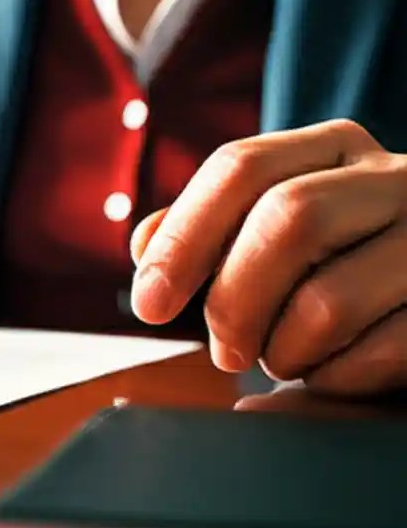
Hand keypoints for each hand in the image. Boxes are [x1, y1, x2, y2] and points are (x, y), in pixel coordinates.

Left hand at [131, 119, 406, 395]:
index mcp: (334, 149)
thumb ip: (210, 231)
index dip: (183, 238)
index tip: (149, 304)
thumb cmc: (342, 266)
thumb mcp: (277, 233)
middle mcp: (395, 179)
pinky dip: (335, 378)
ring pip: (329, 300)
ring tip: (285, 357)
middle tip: (223, 351)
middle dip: (233, 300)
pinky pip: (378, 354)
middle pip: (286, 220)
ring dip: (284, 349)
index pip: (239, 166)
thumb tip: (146, 245)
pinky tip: (335, 371)